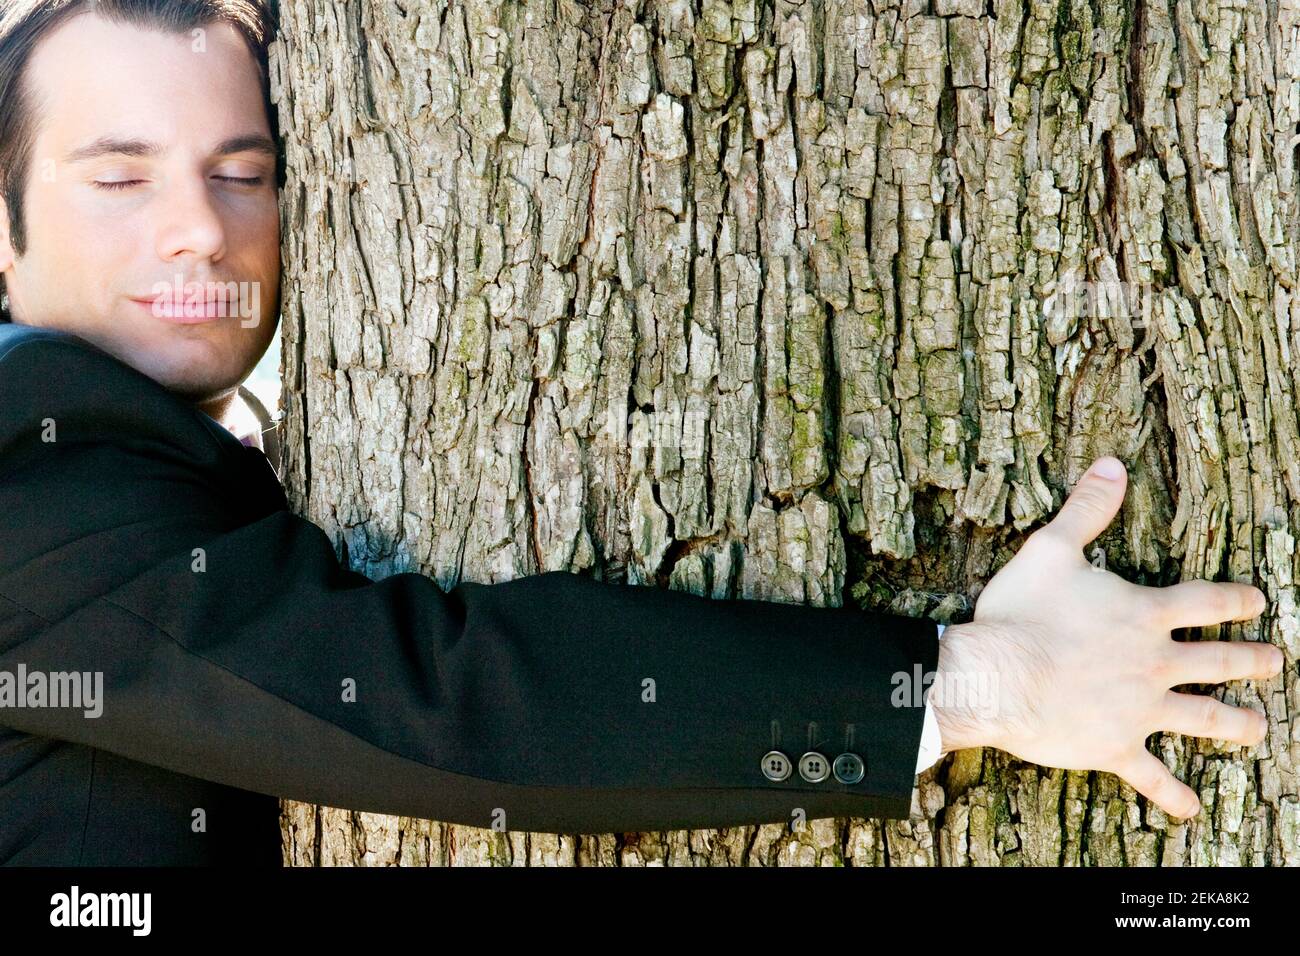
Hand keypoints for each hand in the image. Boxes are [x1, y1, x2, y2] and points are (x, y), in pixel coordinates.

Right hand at [931, 456, 1283, 819]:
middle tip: (1275, 662)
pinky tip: (1191, 809)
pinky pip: (1152, 776)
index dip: (1235, 598)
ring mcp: (1141, 709)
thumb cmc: (1020, 613)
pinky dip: (1172, 794)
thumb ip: (1086, 509)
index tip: (1258, 599)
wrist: (997, 677)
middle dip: (1252, 661)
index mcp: (1144, 614)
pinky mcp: (1117, 746)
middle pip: (1219, 661)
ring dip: (1237, 724)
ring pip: (1204, 718)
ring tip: (1260, 729)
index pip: (1205, 601)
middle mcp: (1155, 663)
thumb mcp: (1050, 549)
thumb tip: (1112, 466)